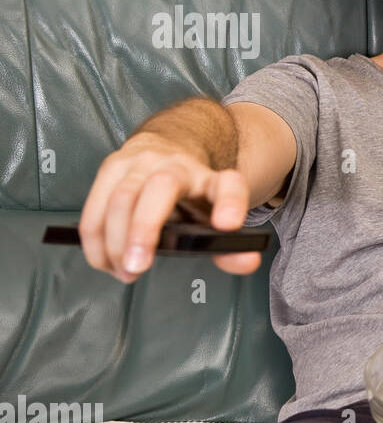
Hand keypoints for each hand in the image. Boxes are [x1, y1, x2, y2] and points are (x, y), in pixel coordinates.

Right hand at [78, 133, 261, 282]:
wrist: (168, 151)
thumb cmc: (192, 195)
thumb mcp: (214, 217)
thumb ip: (231, 246)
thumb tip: (248, 262)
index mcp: (211, 179)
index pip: (230, 185)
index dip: (230, 203)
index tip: (228, 225)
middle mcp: (176, 164)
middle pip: (161, 188)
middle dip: (144, 229)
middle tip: (138, 267)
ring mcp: (141, 162)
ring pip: (121, 197)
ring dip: (115, 240)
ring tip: (124, 271)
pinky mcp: (112, 167)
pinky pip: (95, 204)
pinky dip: (94, 238)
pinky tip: (105, 261)